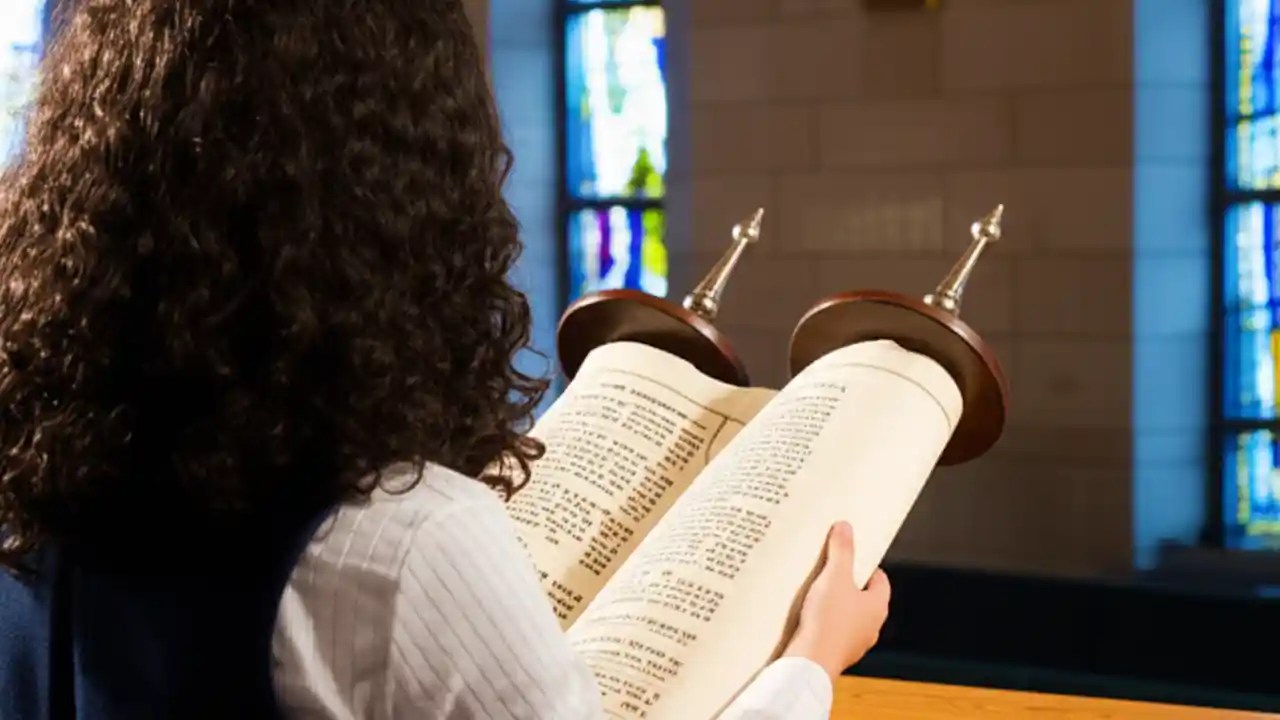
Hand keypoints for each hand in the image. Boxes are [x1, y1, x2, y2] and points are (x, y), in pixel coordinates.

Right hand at [781, 521, 890, 681]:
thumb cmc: (828, 620)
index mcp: (878, 606)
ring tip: (814, 590)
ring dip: (835, 604)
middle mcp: (871, 626)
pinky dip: (824, 622)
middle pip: (863, 597)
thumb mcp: (834, 576)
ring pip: (848, 616)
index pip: (880, 580)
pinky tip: (807, 614)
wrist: (810, 662)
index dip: (866, 565)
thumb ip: (841, 550)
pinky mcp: (836, 652)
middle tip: (830, 569)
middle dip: (848, 583)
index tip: (850, 555)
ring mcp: (855, 642)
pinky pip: (833, 631)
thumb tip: (846, 527)